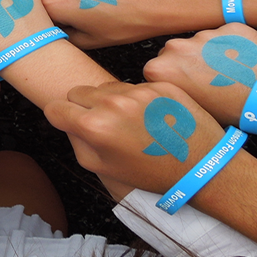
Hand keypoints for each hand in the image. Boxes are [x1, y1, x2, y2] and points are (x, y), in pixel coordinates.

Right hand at [42, 0, 214, 47]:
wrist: (161, 0)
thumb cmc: (129, 23)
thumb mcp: (92, 41)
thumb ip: (65, 34)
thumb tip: (58, 28)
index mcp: (54, 1)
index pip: (41, 14)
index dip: (57, 23)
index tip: (73, 27)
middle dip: (67, 3)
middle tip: (91, 16)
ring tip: (106, 2)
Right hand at [45, 81, 226, 194]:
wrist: (200, 166)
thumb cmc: (150, 171)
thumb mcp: (102, 168)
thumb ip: (77, 141)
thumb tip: (69, 121)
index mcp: (94, 126)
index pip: (56, 108)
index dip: (60, 117)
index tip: (69, 123)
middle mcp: (113, 103)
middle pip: (78, 92)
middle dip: (83, 106)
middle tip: (102, 126)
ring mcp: (138, 91)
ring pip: (106, 87)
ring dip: (110, 100)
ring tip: (129, 123)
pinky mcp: (159, 85)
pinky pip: (134, 85)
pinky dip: (136, 98)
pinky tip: (149, 117)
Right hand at [143, 23, 256, 129]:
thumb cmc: (234, 111)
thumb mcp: (193, 111)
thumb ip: (175, 93)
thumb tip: (175, 90)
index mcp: (161, 70)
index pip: (156, 71)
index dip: (171, 81)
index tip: (184, 88)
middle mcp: (178, 47)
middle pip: (175, 53)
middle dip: (186, 64)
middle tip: (206, 82)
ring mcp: (204, 34)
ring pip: (200, 43)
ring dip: (209, 55)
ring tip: (229, 74)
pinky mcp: (228, 26)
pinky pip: (225, 36)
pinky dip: (231, 47)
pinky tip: (243, 63)